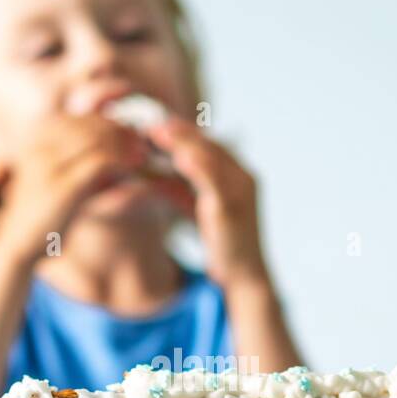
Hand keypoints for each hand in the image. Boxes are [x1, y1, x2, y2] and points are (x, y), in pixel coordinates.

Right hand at [0, 114, 147, 261]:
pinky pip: (100, 163)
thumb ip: (74, 157)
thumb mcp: (53, 176)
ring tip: (141, 155)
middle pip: (90, 125)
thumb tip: (109, 142)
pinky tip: (132, 170)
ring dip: (124, 145)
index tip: (128, 132)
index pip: (78, 118)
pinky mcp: (63, 186)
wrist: (17, 244)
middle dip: (119, 131)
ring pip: (98, 140)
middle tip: (141, 142)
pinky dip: (120, 163)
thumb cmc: (41, 211)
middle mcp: (39, 144)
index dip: (107, 122)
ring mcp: (49, 164)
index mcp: (35, 137)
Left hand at [146, 117, 270, 291]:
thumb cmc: (222, 244)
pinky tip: (177, 155)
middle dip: (180, 131)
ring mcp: (242, 190)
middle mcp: (244, 177)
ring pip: (210, 155)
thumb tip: (153, 168)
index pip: (209, 143)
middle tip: (151, 120)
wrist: (243, 277)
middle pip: (209, 143)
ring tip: (157, 131)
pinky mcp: (233, 207)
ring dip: (183, 140)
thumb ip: (181, 186)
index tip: (156, 123)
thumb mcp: (198, 208)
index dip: (183, 132)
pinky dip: (195, 164)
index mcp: (239, 175)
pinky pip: (213, 179)